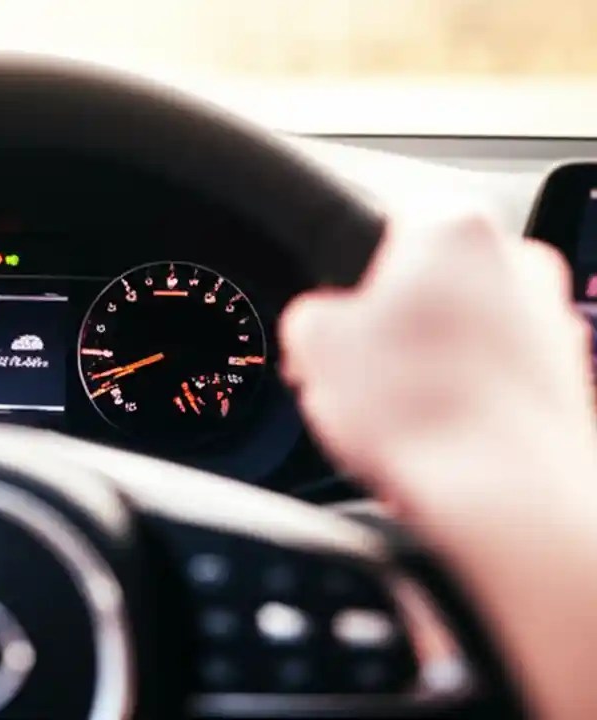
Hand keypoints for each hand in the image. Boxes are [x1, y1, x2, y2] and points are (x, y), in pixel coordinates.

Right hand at [280, 210, 596, 719]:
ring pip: (457, 335)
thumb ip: (310, 317)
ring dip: (421, 368)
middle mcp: (515, 257)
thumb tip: (320, 327)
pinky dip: (460, 405)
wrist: (506, 501)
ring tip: (388, 424)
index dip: (333, 286)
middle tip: (345, 377)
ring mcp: (552, 317)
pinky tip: (431, 445)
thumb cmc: (417, 413)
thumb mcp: (314, 346)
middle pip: (420, 286)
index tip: (323, 326)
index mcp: (449, 223)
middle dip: (383, 329)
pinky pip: (492, 381)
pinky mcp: (570, 376)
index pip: (372, 228)